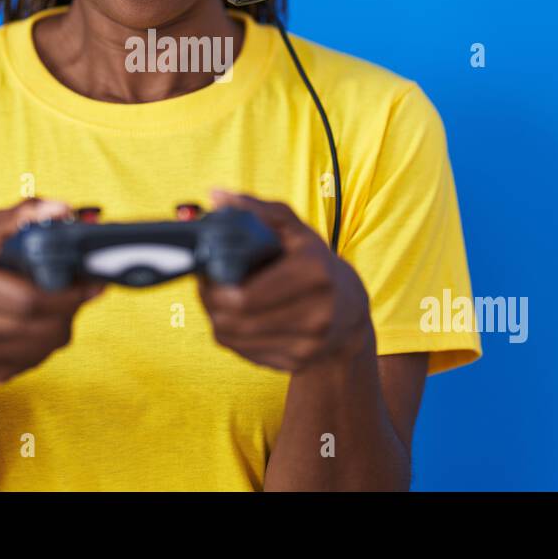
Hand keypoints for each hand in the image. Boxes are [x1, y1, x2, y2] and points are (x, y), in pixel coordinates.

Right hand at [0, 198, 105, 382]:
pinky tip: (42, 324)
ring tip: (62, 305)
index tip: (91, 280)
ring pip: (44, 345)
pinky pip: (37, 360)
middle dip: (70, 307)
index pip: (28, 297)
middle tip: (85, 291)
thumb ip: (25, 214)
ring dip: (64, 324)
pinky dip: (49, 342)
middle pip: (39, 323)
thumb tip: (63, 209)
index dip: (66, 291)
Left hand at [197, 189, 374, 372]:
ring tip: (220, 299)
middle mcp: (316, 312)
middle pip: (235, 320)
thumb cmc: (316, 263)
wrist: (351, 312)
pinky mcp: (297, 362)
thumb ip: (257, 210)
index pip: (245, 295)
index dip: (214, 287)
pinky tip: (238, 318)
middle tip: (207, 286)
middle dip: (211, 303)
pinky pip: (245, 353)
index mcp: (314, 272)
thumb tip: (216, 195)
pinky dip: (233, 335)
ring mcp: (308, 344)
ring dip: (217, 319)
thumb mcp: (294, 229)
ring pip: (234, 338)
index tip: (207, 272)